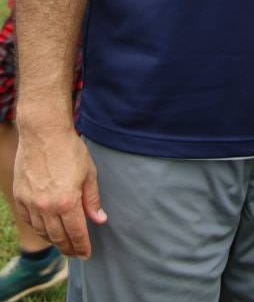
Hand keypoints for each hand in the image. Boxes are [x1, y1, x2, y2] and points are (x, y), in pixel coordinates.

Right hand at [13, 126, 107, 257]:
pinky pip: (28, 220)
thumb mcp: (88, 173)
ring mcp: (31, 203)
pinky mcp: (20, 196)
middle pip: (58, 237)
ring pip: (42, 231)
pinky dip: (38, 228)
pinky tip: (45, 228)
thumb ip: (92, 200)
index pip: (76, 233)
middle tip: (75, 253)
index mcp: (67, 202)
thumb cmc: (69, 150)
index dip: (82, 246)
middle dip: (68, 248)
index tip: (86, 254)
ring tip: (62, 242)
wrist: (43, 132)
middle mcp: (46, 207)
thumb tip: (99, 220)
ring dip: (53, 240)